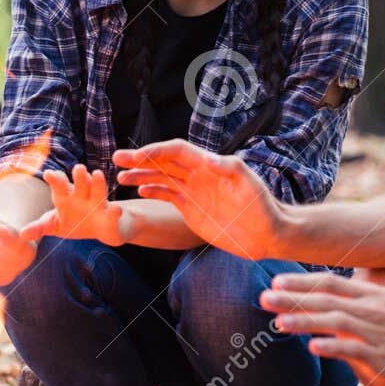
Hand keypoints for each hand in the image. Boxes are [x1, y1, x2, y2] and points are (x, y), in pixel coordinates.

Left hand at [20, 165, 127, 246]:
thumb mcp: (54, 225)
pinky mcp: (111, 217)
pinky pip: (114, 214)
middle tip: (77, 168)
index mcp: (66, 198)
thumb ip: (38, 228)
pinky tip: (116, 210)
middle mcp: (83, 196)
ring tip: (96, 174)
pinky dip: (115, 212)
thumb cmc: (74, 222)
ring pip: (98, 192)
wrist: (102, 229)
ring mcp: (98, 205)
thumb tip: (20, 235)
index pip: (59, 187)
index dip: (55, 180)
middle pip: (80, 185)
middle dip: (79, 177)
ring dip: (97, 183)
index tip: (49, 174)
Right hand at [114, 140, 284, 260]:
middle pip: (164, 162)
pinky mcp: (191, 209)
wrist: (267, 234)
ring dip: (141, 176)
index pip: (176, 151)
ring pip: (161, 178)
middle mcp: (198, 175)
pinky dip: (153, 193)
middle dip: (140, 159)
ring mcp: (193, 192)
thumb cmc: (263, 208)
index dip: (155, 151)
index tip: (135, 157)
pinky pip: (168, 196)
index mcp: (209, 165)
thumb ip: (231, 169)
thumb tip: (208, 158)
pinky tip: (140, 193)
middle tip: (117, 159)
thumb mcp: (250, 185)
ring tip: (119, 177)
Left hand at [259, 272, 384, 384]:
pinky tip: (312, 347)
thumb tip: (334, 306)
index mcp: (371, 295)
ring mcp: (376, 330)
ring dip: (305, 321)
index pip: (330, 283)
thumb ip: (362, 304)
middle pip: (325, 299)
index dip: (302, 282)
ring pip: (334, 322)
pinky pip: (355, 348)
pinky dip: (333, 346)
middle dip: (293, 298)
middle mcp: (370, 308)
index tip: (276, 280)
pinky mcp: (384, 353)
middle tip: (263, 297)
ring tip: (278, 323)